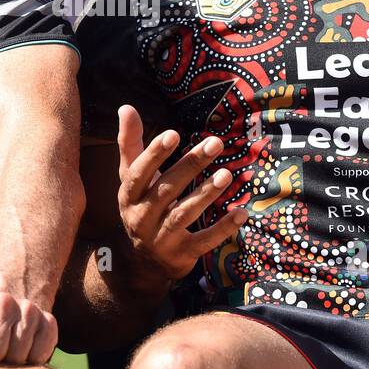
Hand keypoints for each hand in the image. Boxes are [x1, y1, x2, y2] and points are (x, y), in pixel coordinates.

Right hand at [116, 104, 246, 280]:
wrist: (142, 261)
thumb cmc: (141, 205)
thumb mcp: (131, 178)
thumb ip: (130, 144)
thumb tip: (126, 107)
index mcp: (128, 195)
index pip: (139, 173)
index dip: (154, 154)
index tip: (174, 134)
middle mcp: (141, 217)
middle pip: (166, 190)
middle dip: (190, 166)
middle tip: (215, 142)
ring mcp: (161, 238)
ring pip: (183, 215)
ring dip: (205, 194)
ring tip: (227, 174)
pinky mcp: (181, 255)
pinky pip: (203, 241)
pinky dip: (223, 229)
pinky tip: (242, 213)